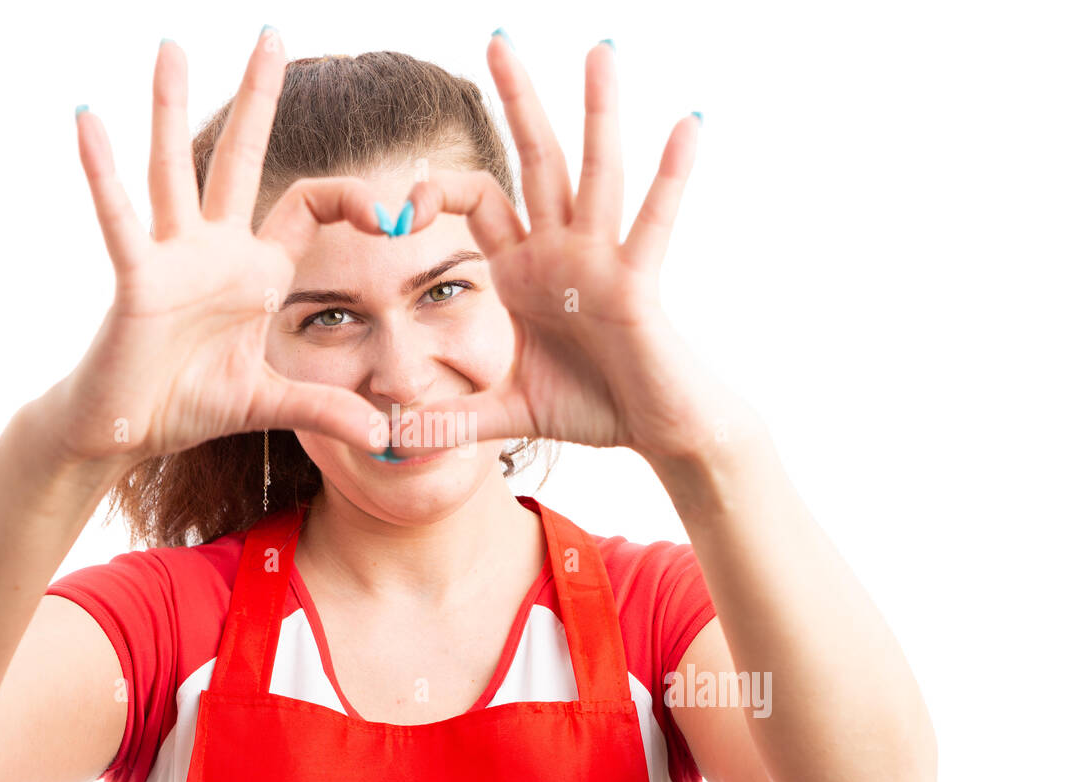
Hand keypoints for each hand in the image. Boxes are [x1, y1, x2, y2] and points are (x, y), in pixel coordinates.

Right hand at [49, 31, 390, 466]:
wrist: (127, 431)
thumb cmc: (189, 404)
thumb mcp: (271, 403)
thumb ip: (325, 410)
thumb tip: (386, 436)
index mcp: (255, 272)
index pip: (310, 206)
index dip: (355, 201)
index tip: (399, 214)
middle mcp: (215, 250)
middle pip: (240, 158)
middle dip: (260, 99)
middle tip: (272, 35)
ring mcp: (171, 258)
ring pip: (174, 169)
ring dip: (171, 107)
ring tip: (171, 46)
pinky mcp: (135, 279)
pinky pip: (120, 219)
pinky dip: (103, 173)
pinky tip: (87, 118)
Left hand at [391, 35, 755, 465]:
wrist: (653, 430)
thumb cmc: (592, 408)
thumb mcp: (508, 412)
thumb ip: (454, 421)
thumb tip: (395, 440)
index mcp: (524, 269)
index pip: (476, 203)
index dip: (435, 194)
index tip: (398, 210)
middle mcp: (561, 250)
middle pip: (534, 161)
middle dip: (516, 102)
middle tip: (497, 39)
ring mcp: (602, 259)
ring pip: (596, 172)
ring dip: (598, 112)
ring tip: (601, 49)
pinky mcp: (638, 283)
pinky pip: (655, 223)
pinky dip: (673, 176)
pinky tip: (688, 123)